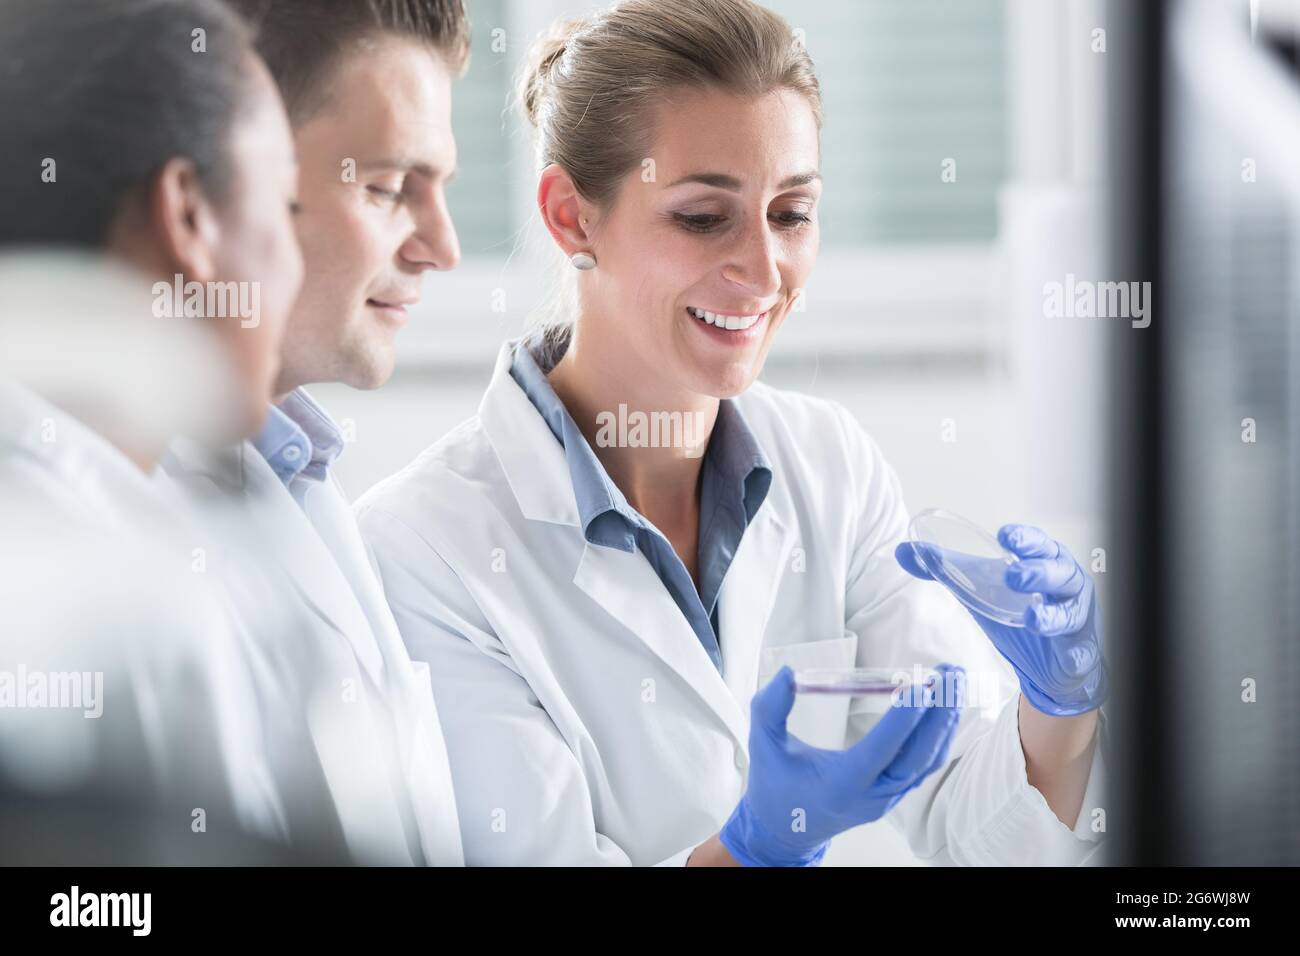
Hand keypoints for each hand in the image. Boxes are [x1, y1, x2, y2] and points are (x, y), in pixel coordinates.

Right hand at [719, 663, 963, 866]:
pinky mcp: (893, 794)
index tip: (920, 686)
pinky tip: (945, 707)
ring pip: (927, 761)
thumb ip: (770, 707)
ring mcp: (886, 798)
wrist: (784, 830)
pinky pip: (924, 765)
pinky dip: (939, 735)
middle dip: (938, 714)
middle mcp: (871, 796)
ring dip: (944, 721)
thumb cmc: (774, 786)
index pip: (880, 750)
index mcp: (840, 785)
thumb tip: (788, 673)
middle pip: (917, 757)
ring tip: (954, 682)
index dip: (903, 719)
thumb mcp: (763, 745)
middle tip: (948, 674)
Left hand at [896, 523, 1107, 716]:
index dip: (1025, 539)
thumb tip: (905, 550)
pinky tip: (1065, 653)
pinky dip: (1072, 651)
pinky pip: (1079, 650)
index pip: (1037, 544)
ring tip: (1032, 618)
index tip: (1005, 536)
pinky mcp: (1078, 648)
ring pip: (1070, 609)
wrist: (1047, 662)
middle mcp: (1064, 584)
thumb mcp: (981, 589)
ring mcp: (1075, 616)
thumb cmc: (1019, 612)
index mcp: (1042, 562)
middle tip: (1013, 575)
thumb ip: (947, 569)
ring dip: (1052, 614)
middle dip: (1037, 572)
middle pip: (1057, 570)